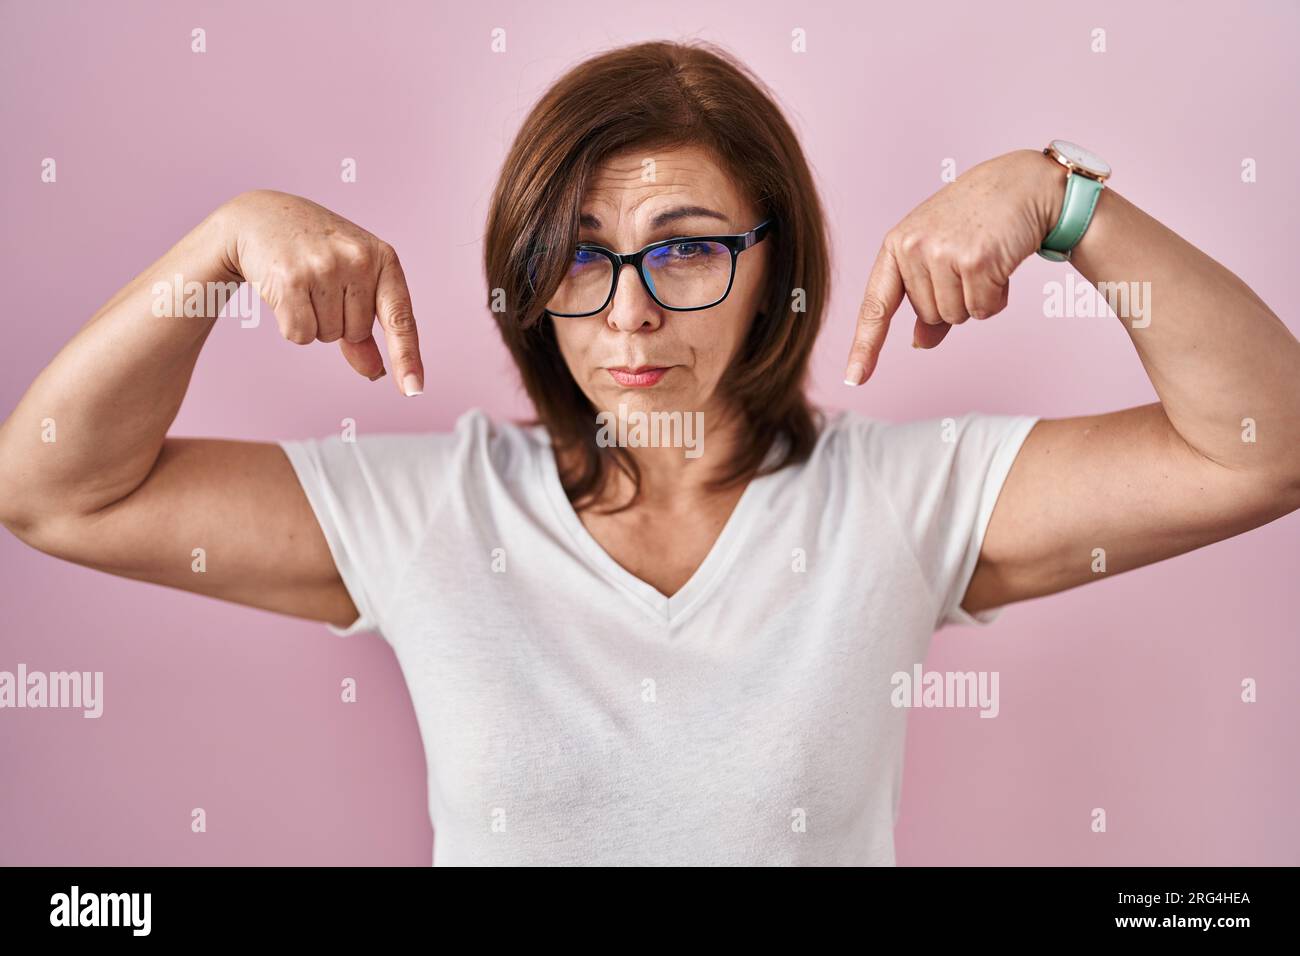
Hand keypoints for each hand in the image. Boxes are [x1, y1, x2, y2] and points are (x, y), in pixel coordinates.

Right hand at [220, 189, 423, 395]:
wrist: (259, 217)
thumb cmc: (314, 250)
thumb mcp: (351, 278)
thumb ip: (366, 328)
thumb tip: (377, 373)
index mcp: (383, 258)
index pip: (401, 318)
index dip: (407, 357)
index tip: (414, 389)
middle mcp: (358, 260)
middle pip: (357, 333)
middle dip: (338, 322)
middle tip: (320, 286)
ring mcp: (324, 268)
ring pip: (328, 336)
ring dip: (313, 321)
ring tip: (303, 285)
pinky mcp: (290, 280)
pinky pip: (300, 335)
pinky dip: (291, 325)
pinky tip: (284, 292)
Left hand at [844, 149, 1061, 384]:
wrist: (1023, 183)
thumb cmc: (978, 220)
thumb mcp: (940, 254)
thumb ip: (927, 300)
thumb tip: (919, 343)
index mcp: (896, 245)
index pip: (875, 305)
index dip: (865, 346)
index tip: (854, 379)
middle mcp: (912, 247)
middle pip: (928, 316)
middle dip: (955, 300)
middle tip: (970, 261)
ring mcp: (942, 253)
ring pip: (955, 317)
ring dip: (977, 299)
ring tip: (987, 260)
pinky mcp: (975, 260)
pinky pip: (982, 309)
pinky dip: (997, 296)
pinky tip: (1002, 263)